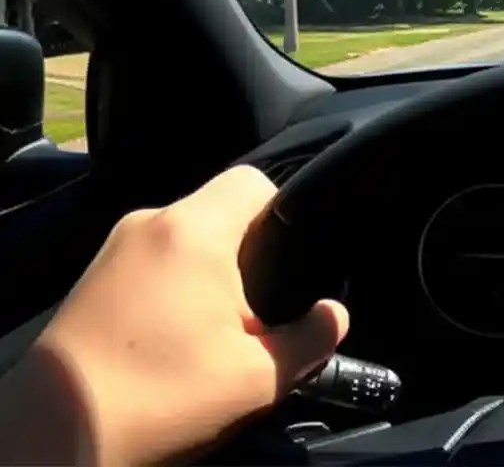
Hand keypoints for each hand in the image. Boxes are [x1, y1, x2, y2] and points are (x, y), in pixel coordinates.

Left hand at [0, 166, 348, 464]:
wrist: (52, 439)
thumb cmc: (157, 400)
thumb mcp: (256, 379)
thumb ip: (312, 339)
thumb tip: (334, 315)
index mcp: (192, 232)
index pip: (255, 181)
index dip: (287, 211)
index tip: (296, 261)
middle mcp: (150, 224)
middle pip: (221, 212)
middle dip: (251, 257)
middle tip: (261, 313)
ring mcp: (113, 249)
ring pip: (187, 239)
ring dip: (213, 276)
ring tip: (220, 334)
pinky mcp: (92, 279)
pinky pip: (156, 261)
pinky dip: (178, 288)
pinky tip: (180, 341)